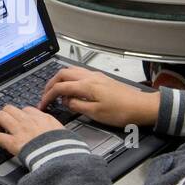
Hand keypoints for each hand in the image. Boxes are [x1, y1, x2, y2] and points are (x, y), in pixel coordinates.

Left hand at [0, 104, 61, 156]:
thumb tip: (60, 133)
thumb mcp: (64, 133)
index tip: (18, 119)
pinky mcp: (13, 143)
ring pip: (1, 116)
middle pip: (11, 108)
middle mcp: (29, 121)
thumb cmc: (65, 147)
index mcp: (43, 118)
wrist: (60, 156)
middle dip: (5, 114)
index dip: (21, 114)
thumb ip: (57, 129)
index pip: (27, 109)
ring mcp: (20, 130)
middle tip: (3, 122)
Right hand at [38, 68, 158, 129]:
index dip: (48, 96)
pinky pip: (80, 74)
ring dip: (61, 80)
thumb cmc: (123, 111)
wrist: (142, 107)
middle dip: (51, 84)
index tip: (43, 104)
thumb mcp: (96, 114)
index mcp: (87, 85)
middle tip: (46, 95)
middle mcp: (90, 77)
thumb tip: (66, 102)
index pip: (60, 87)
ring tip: (57, 91)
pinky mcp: (102, 79)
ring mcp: (97, 76)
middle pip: (63, 74)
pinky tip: (73, 90)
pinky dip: (71, 80)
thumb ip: (77, 106)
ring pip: (71, 71)